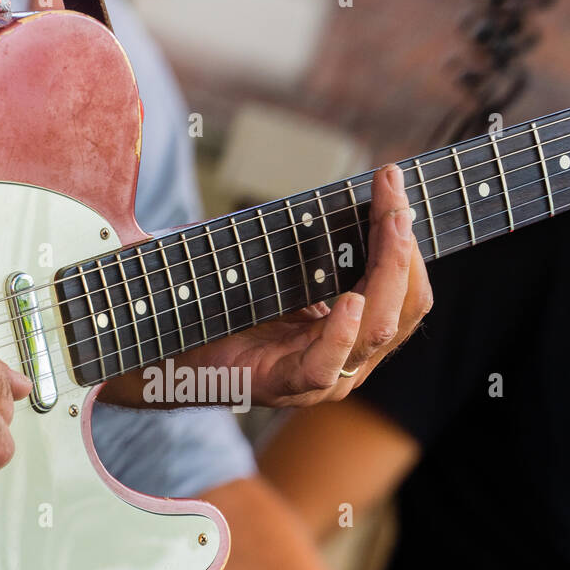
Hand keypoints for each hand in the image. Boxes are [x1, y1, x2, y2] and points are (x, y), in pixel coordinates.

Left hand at [99, 164, 429, 408]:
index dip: (407, 237)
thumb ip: (321, 236)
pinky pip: (325, 367)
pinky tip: (349, 300)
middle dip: (404, 248)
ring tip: (388, 228)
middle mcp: (348, 357)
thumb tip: (362, 184)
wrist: (161, 342)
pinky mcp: (281, 386)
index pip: (406, 288)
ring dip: (387, 274)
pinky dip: (340, 333)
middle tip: (396, 202)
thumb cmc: (219, 296)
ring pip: (377, 332)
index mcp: (356, 329)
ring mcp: (321, 379)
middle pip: (404, 308)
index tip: (393, 182)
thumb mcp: (281, 257)